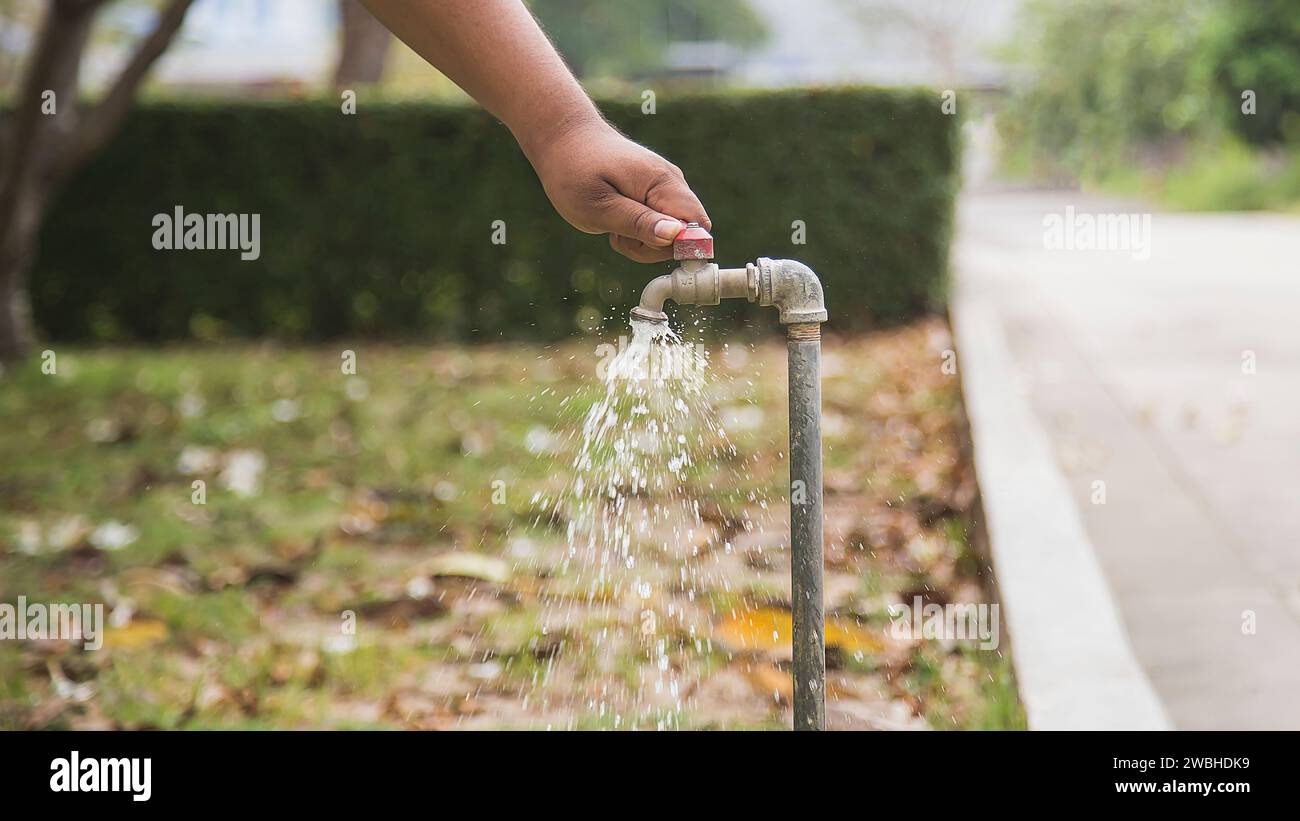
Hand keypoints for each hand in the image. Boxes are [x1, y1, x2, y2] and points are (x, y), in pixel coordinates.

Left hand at [529, 120, 710, 262]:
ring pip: (671, 236)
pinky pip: (659, 227)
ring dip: (641, 242)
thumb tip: (676, 236)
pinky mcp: (658, 194)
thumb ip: (638, 222)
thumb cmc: (575, 170)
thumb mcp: (598, 206)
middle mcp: (673, 183)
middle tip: (616, 232)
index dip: (679, 247)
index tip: (642, 243)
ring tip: (612, 222)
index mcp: (663, 183)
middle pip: (685, 237)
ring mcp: (667, 188)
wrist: (565, 138)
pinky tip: (616, 217)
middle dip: (651, 247)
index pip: (698, 227)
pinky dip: (637, 232)